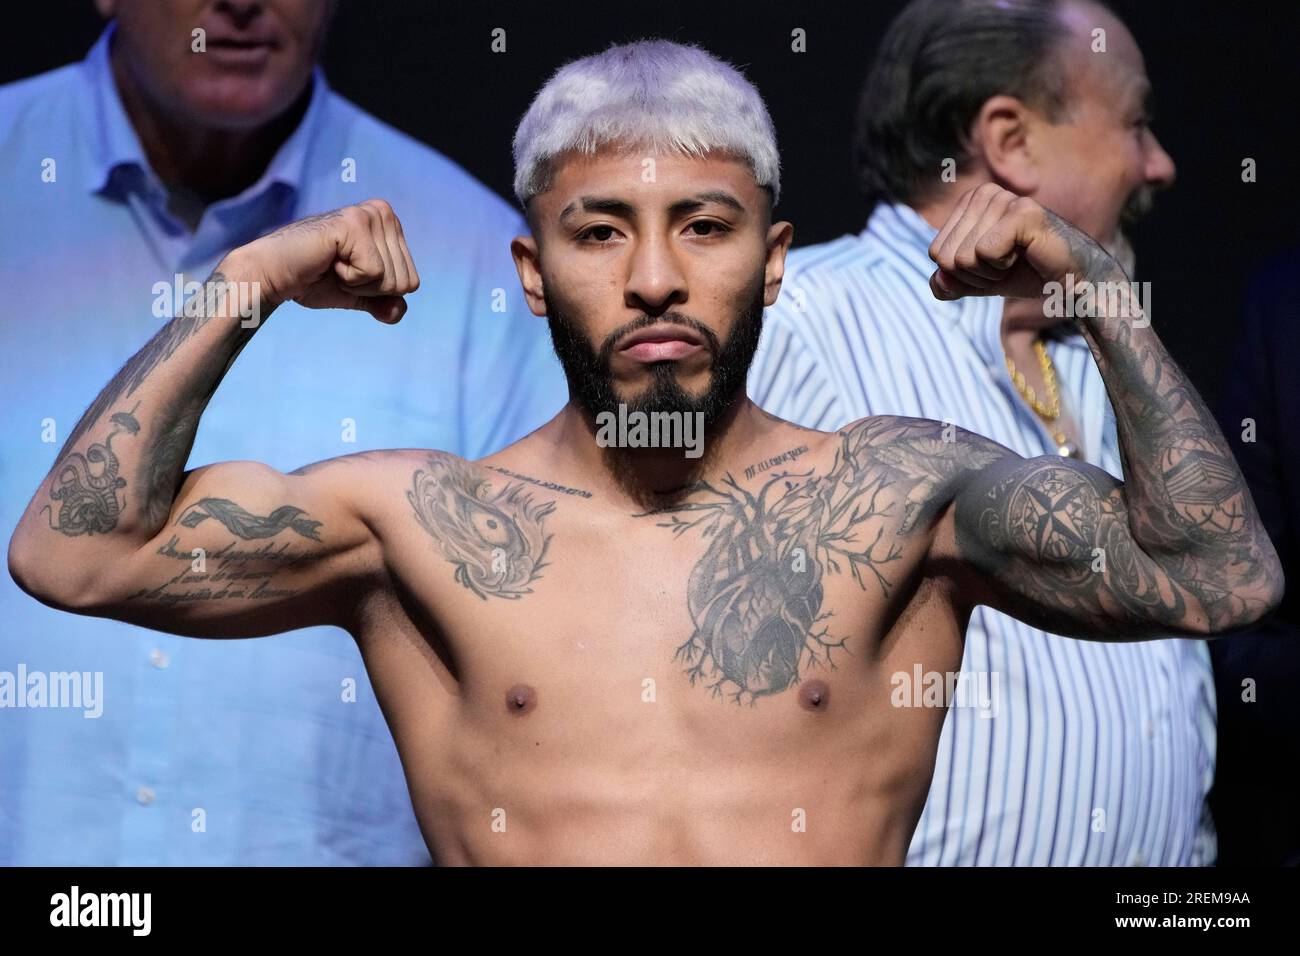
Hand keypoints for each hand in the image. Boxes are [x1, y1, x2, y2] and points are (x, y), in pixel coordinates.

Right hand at [220, 199, 420, 322]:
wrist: (273, 275)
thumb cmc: (314, 281)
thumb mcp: (359, 295)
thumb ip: (385, 304)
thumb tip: (399, 311)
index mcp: (390, 224)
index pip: (411, 282)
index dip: (378, 292)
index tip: (349, 275)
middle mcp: (384, 212)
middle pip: (405, 282)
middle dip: (370, 289)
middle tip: (338, 270)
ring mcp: (370, 214)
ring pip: (391, 279)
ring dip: (358, 283)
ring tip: (332, 263)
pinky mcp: (354, 223)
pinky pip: (374, 272)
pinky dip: (350, 278)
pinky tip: (328, 260)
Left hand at [927, 184, 1114, 301]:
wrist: (1069, 280)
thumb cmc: (1024, 273)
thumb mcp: (977, 281)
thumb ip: (949, 283)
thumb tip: (937, 281)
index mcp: (969, 202)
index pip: (936, 253)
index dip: (961, 274)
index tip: (991, 266)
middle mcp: (983, 193)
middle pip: (946, 256)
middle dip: (974, 275)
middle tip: (1005, 266)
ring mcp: (1004, 200)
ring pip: (963, 257)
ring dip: (989, 273)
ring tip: (1016, 260)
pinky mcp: (1022, 213)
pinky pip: (984, 253)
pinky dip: (1002, 267)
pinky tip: (1025, 255)